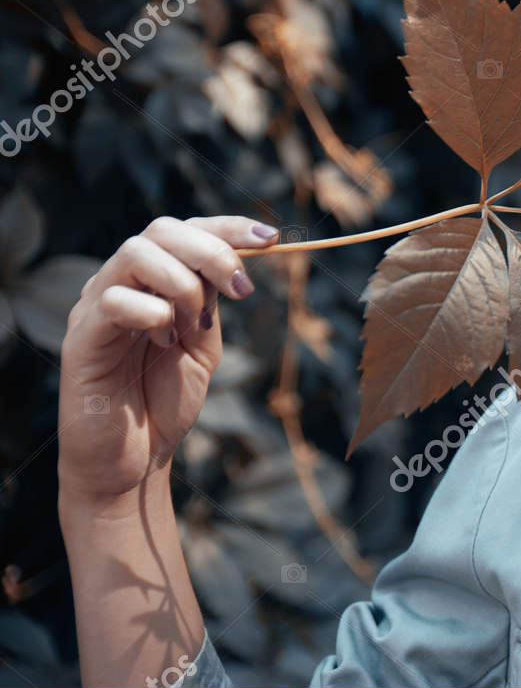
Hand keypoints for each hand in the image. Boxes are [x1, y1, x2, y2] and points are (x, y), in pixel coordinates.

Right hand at [57, 215, 279, 510]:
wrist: (134, 460)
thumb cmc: (164, 401)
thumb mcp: (202, 343)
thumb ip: (210, 301)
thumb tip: (232, 263)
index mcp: (152, 282)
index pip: (185, 231)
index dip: (228, 227)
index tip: (272, 238)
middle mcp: (120, 284)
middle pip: (161, 230)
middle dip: (213, 251)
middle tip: (243, 291)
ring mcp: (96, 307)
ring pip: (136, 253)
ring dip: (183, 283)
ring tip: (194, 326)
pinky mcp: (81, 338)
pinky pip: (113, 301)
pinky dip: (151, 313)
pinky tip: (164, 341)